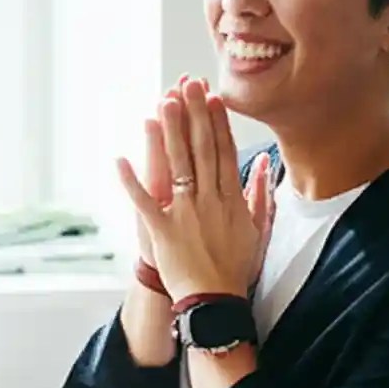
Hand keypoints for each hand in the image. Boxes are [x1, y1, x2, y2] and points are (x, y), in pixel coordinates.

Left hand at [118, 79, 274, 301]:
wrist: (215, 301)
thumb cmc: (235, 266)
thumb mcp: (258, 228)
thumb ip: (261, 193)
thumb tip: (268, 163)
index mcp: (231, 199)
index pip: (224, 152)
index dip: (218, 123)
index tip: (213, 97)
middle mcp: (209, 201)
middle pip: (201, 150)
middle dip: (194, 116)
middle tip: (188, 86)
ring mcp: (184, 214)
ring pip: (175, 166)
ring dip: (168, 134)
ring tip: (162, 104)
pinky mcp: (162, 231)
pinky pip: (143, 202)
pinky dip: (131, 181)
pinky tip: (120, 159)